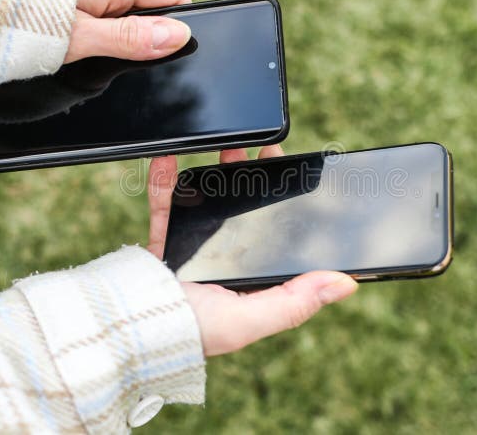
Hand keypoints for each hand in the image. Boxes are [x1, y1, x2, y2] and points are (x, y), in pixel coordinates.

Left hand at [64, 0, 192, 62]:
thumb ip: (130, 37)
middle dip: (149, 38)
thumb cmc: (21, 18)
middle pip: (154, 8)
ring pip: (129, 13)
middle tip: (123, 61)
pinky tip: (84, 48)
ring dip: (123, 38)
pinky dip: (103, 33)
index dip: (179, 26)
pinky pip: (105, 14)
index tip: (164, 54)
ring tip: (96, 57)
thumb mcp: (83, 37)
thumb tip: (180, 35)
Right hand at [146, 147, 358, 356]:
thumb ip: (296, 301)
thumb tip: (346, 283)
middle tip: (264, 151)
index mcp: (249, 279)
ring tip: (228, 144)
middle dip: (254, 177)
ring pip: (209, 200)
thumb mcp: (252, 319)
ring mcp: (193, 249)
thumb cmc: (192, 332)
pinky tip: (170, 158)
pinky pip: (166, 203)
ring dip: (218, 170)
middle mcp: (224, 262)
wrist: (130, 328)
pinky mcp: (163, 240)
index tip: (297, 175)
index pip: (276, 236)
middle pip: (244, 210)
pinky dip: (166, 180)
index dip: (288, 204)